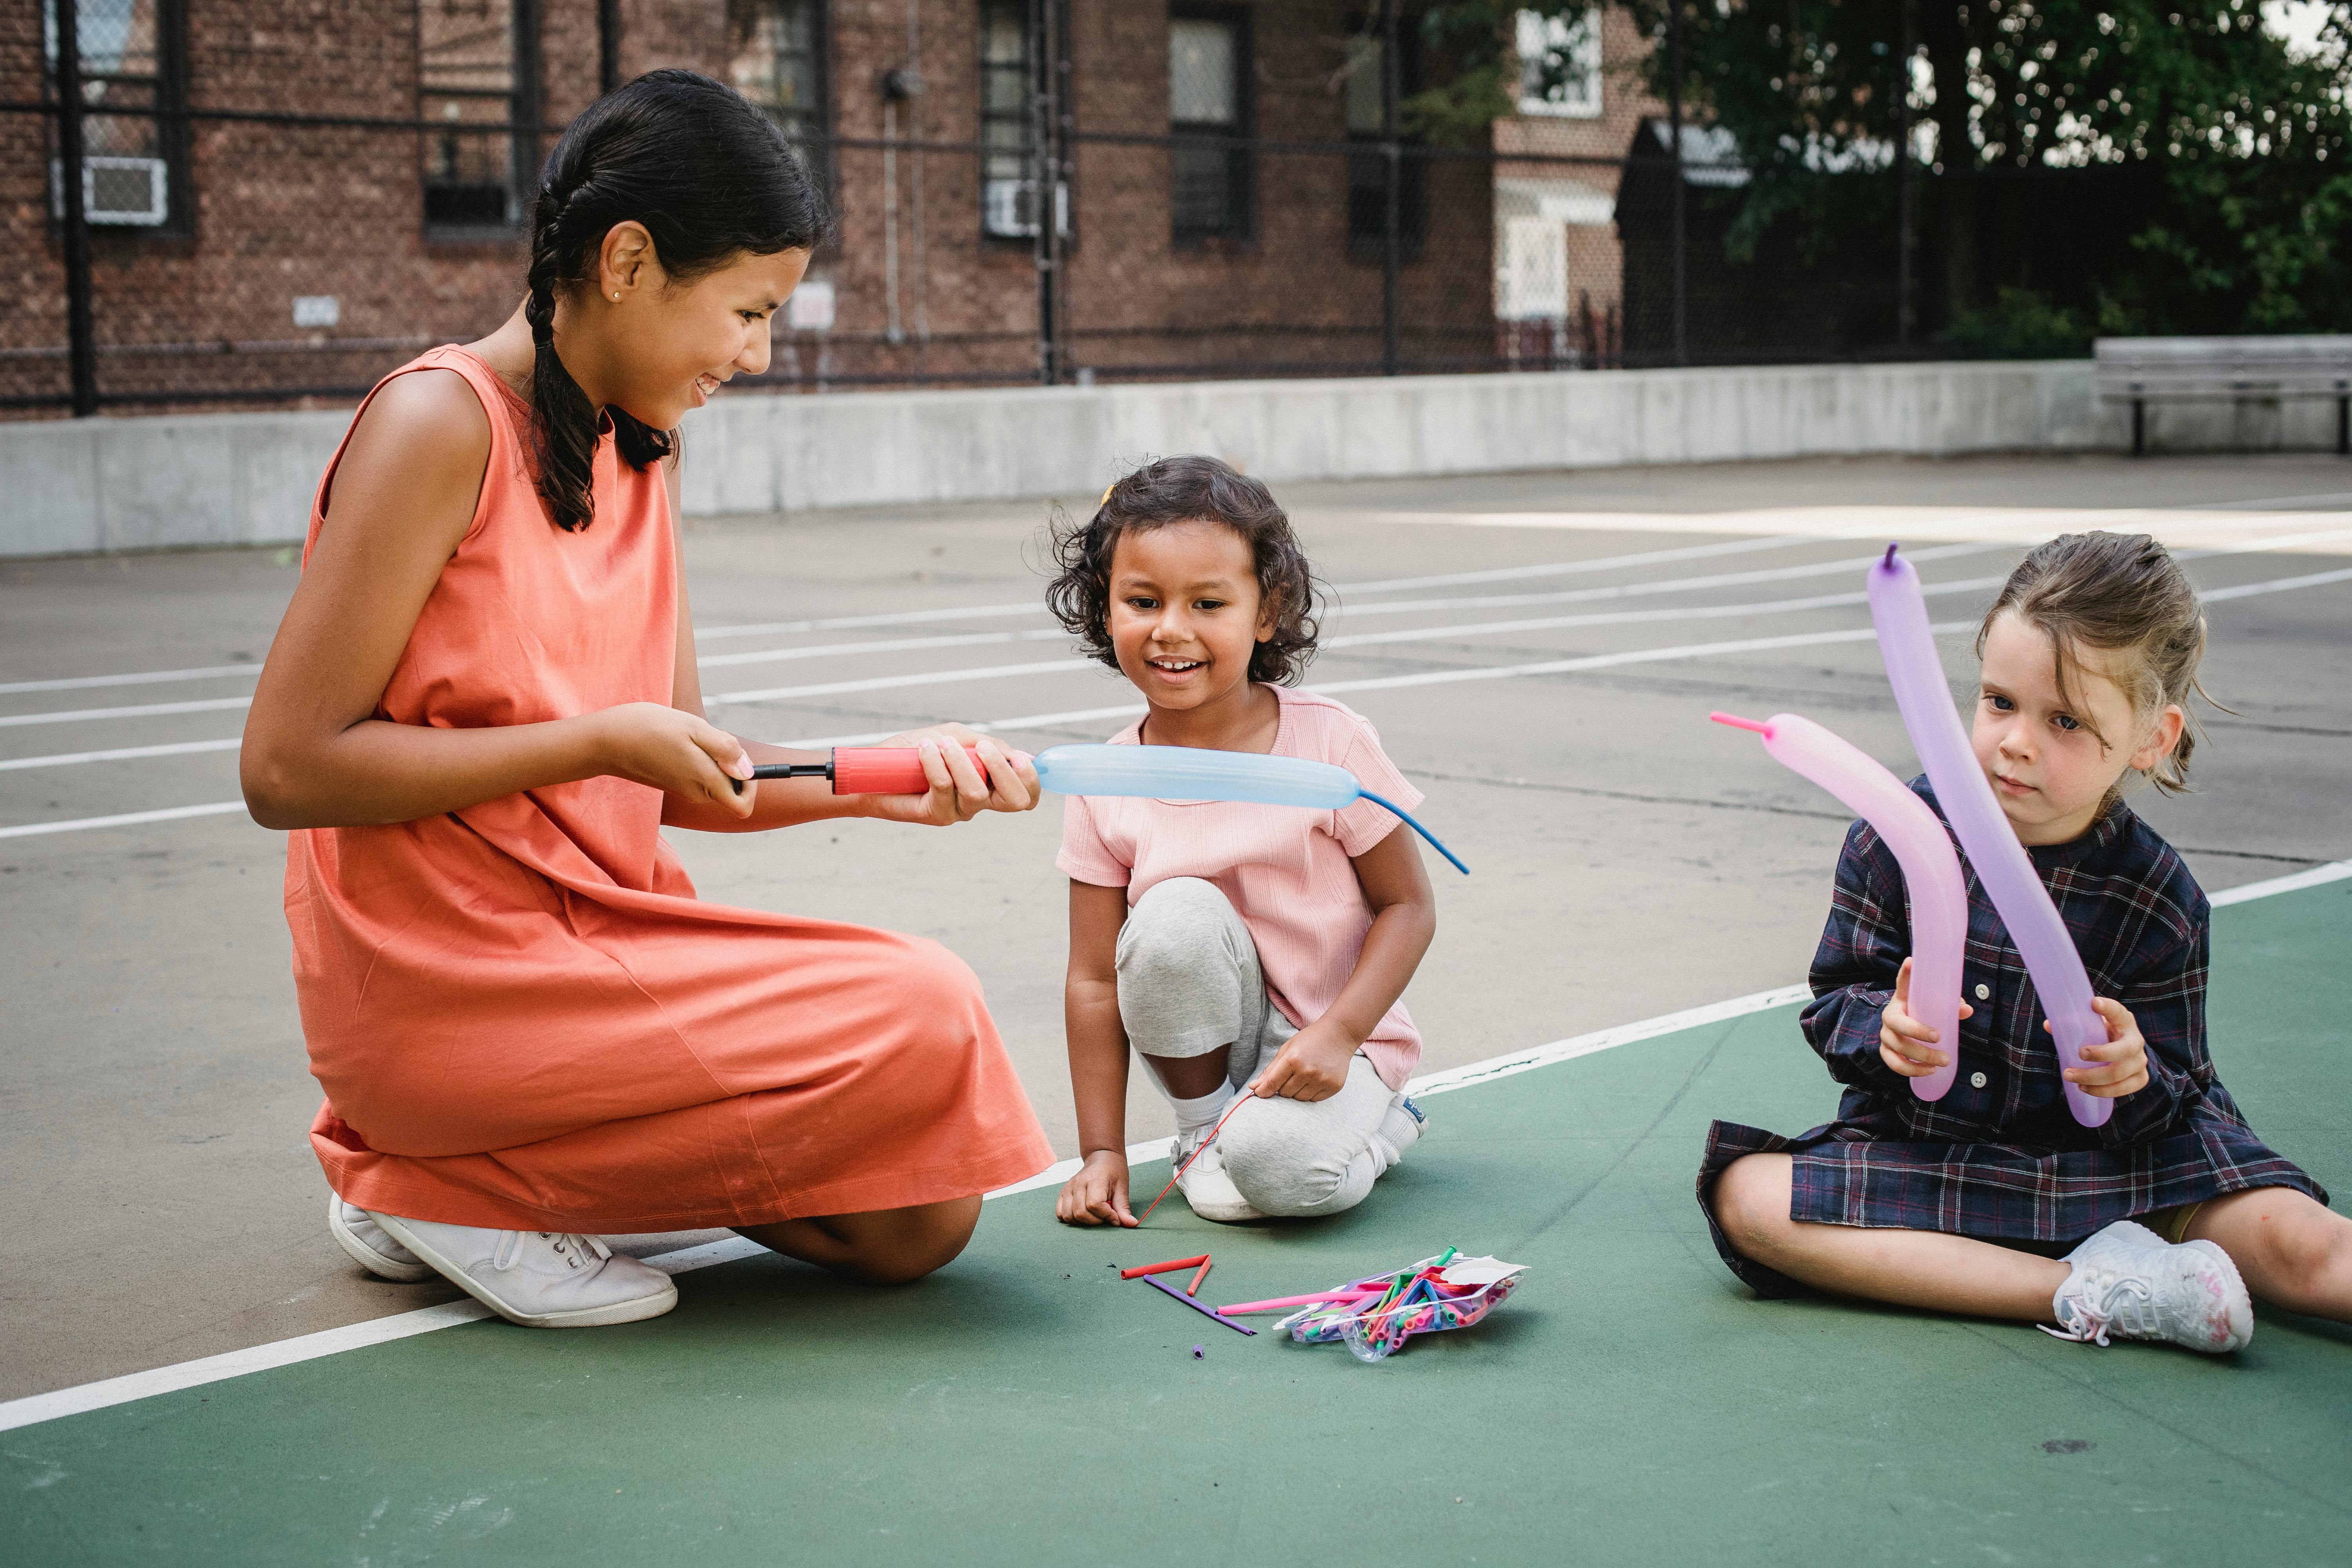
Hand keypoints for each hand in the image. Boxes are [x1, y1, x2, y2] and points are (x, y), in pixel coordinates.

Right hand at [592, 701, 753, 817]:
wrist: (605, 740)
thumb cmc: (649, 728)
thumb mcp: (693, 728)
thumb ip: (725, 750)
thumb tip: (748, 771)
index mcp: (705, 781)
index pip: (744, 803)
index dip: (752, 782)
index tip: (739, 756)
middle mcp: (696, 792)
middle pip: (731, 789)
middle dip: (731, 764)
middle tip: (708, 737)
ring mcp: (683, 790)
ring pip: (715, 780)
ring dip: (713, 758)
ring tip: (689, 736)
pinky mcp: (672, 783)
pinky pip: (698, 775)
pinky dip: (697, 758)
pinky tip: (677, 740)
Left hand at [857, 724, 1039, 826]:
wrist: (873, 771)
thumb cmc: (914, 752)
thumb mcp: (953, 737)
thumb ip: (982, 743)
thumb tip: (1011, 751)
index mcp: (989, 784)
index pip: (1025, 794)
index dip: (1032, 779)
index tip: (1018, 757)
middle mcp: (978, 801)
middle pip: (1015, 801)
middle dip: (1006, 772)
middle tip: (984, 749)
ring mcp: (958, 810)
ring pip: (977, 793)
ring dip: (961, 761)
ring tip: (943, 744)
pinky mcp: (935, 814)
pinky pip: (944, 788)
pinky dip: (936, 763)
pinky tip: (925, 748)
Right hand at [1055, 1150, 1135, 1226]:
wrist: (1102, 1157)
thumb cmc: (1113, 1171)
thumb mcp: (1122, 1187)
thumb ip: (1123, 1207)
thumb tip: (1131, 1224)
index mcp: (1094, 1179)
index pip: (1094, 1204)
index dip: (1106, 1215)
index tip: (1115, 1217)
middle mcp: (1078, 1183)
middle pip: (1080, 1212)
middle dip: (1095, 1221)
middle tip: (1105, 1216)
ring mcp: (1068, 1188)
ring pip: (1068, 1215)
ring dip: (1082, 1221)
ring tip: (1094, 1215)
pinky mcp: (1063, 1192)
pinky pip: (1060, 1213)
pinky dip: (1070, 1218)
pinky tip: (1083, 1214)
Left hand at [1249, 1019, 1356, 1102]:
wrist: (1339, 1035)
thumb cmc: (1309, 1040)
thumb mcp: (1287, 1049)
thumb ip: (1270, 1070)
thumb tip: (1253, 1087)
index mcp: (1293, 1059)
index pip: (1272, 1083)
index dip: (1263, 1091)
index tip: (1259, 1093)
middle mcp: (1308, 1071)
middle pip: (1284, 1093)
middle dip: (1283, 1087)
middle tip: (1292, 1074)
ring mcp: (1322, 1080)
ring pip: (1298, 1099)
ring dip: (1297, 1091)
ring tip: (1305, 1075)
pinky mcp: (1333, 1086)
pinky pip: (1314, 1100)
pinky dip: (1311, 1093)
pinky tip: (1315, 1079)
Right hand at [1878, 956, 1972, 1078]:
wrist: (1904, 1031)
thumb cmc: (1923, 1015)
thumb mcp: (1934, 1007)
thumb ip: (1950, 1006)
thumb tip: (1967, 1010)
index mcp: (1900, 1000)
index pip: (1901, 983)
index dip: (1905, 974)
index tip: (1911, 962)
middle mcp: (1888, 1017)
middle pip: (1896, 1024)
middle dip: (1917, 1032)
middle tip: (1940, 1038)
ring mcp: (1885, 1036)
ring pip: (1897, 1048)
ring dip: (1921, 1056)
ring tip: (1944, 1061)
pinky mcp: (1886, 1053)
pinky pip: (1894, 1064)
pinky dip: (1912, 1070)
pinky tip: (1930, 1071)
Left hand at [2054, 996, 2150, 1097]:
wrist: (2128, 1052)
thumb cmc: (2105, 1035)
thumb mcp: (2094, 1026)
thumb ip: (2074, 1024)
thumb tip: (2049, 1025)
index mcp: (2124, 1022)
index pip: (2118, 1012)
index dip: (2108, 1008)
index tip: (2093, 1003)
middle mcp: (2136, 1041)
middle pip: (2123, 1050)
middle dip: (2101, 1053)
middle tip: (2079, 1054)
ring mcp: (2140, 1061)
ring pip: (2119, 1073)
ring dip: (2092, 1077)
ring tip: (2069, 1076)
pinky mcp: (2140, 1078)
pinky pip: (2123, 1088)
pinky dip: (2102, 1091)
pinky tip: (2084, 1088)